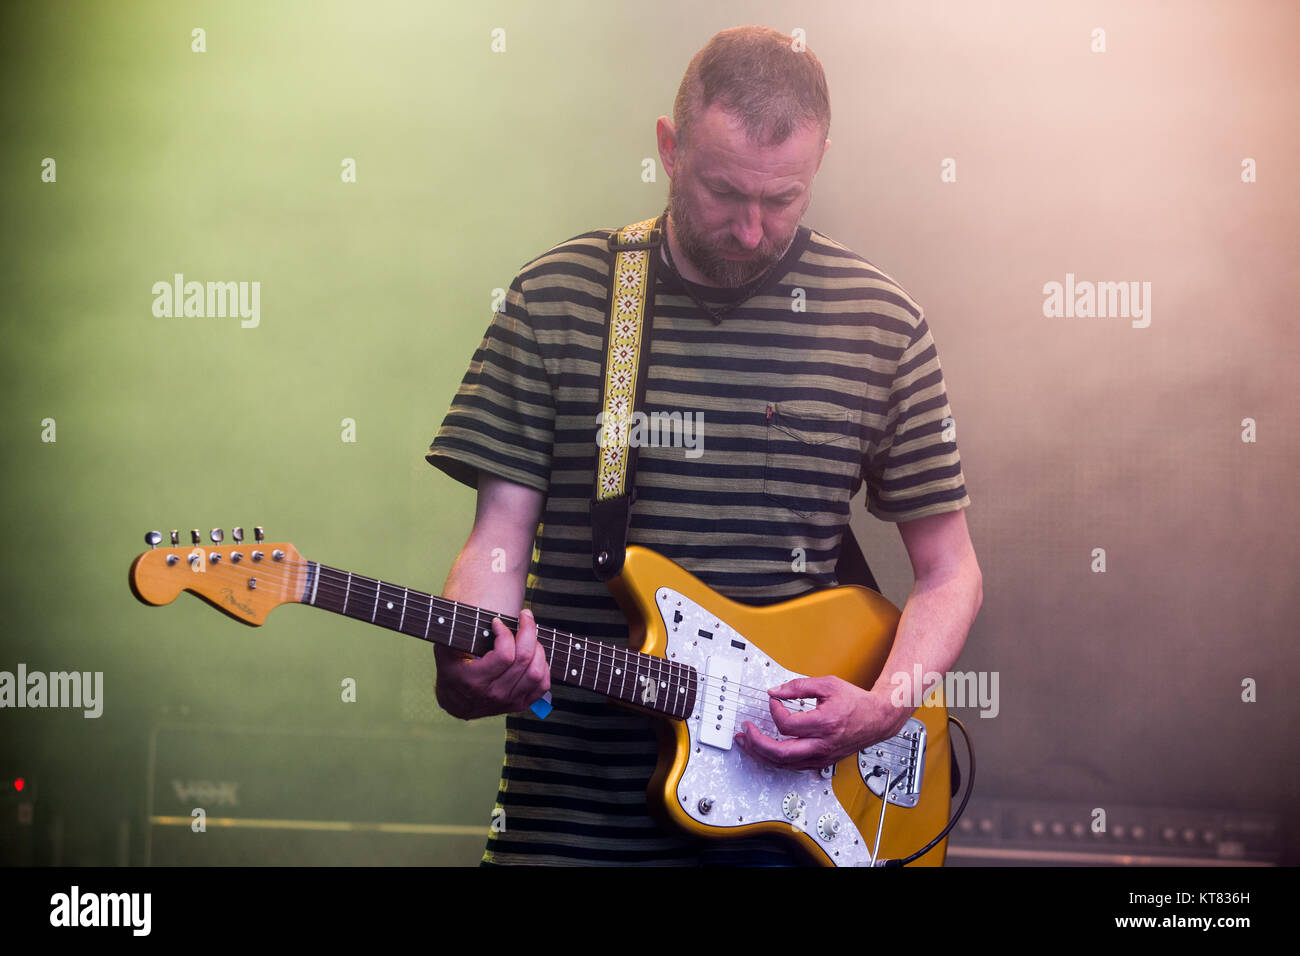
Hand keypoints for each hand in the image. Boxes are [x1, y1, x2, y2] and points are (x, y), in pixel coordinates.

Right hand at [434, 609, 550, 719]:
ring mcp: (509, 701)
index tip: (497, 621)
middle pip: (524, 659)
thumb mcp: (445, 652)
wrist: (456, 703)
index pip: (505, 654)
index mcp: (475, 681)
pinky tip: (534, 654)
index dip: (505, 633)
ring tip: (529, 636)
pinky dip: (543, 667)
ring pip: (537, 672)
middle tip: (524, 617)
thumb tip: (455, 616)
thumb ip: (451, 635)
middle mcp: (495, 694)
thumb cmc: (451, 671)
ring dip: (537, 648)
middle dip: (528, 631)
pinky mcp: (520, 704)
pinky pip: (542, 685)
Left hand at [733, 676, 908, 770]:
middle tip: (745, 730)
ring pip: (784, 764)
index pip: (786, 724)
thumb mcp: (828, 685)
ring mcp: (821, 757)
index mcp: (824, 724)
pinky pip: (792, 766)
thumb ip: (798, 686)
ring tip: (747, 741)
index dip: (774, 710)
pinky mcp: (821, 762)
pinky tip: (765, 749)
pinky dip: (775, 758)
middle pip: (780, 753)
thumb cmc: (855, 702)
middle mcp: (822, 744)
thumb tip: (775, 691)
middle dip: (756, 743)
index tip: (773, 700)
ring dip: (761, 753)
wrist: (877, 719)